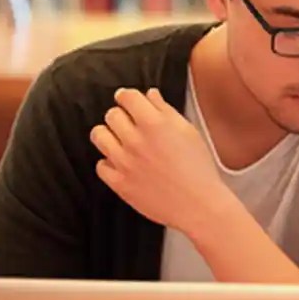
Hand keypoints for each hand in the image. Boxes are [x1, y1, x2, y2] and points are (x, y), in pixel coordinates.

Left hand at [90, 88, 231, 237]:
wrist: (199, 205)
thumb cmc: (199, 169)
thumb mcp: (189, 133)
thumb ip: (166, 110)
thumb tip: (150, 95)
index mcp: (155, 124)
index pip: (126, 96)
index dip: (127, 96)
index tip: (128, 100)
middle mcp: (135, 141)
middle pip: (111, 114)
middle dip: (121, 116)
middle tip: (131, 124)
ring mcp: (124, 163)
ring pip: (99, 136)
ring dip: (109, 135)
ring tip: (122, 142)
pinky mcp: (119, 183)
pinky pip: (100, 165)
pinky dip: (110, 162)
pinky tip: (124, 164)